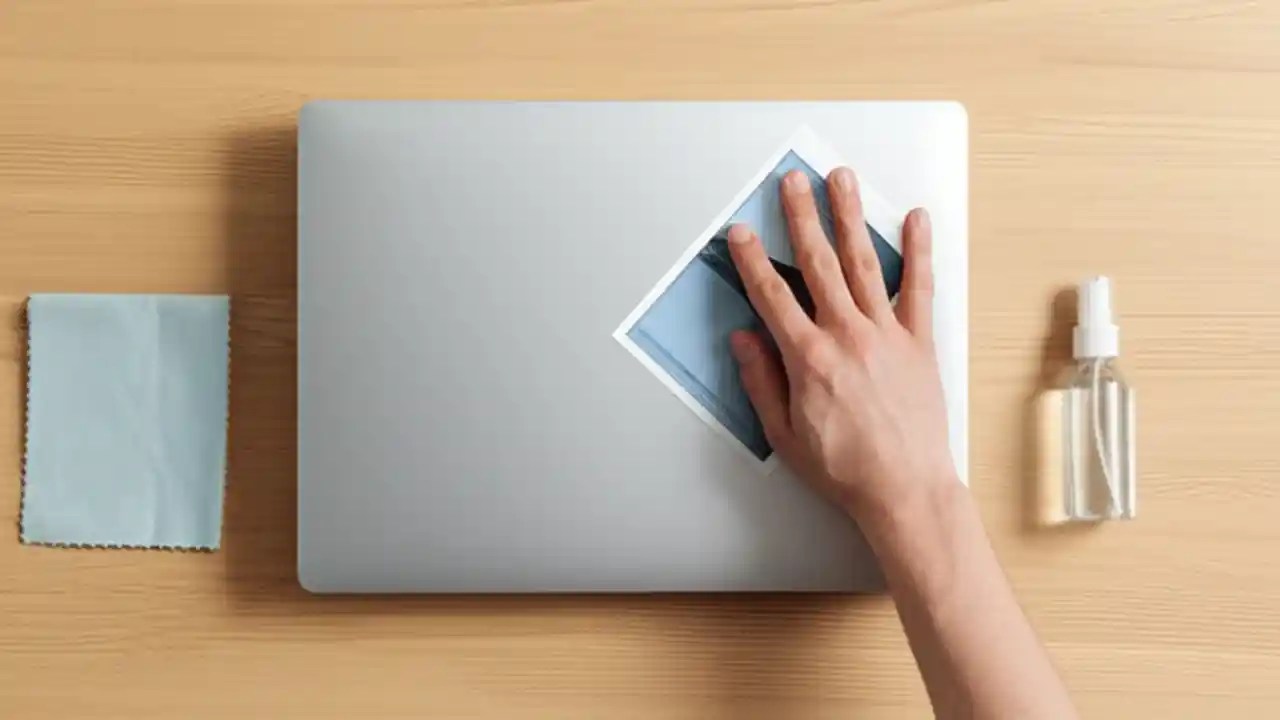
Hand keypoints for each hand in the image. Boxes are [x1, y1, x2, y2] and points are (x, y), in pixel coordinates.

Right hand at [726, 167, 955, 524]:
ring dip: (850, 217)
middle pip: (818, 263)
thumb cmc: (844, 468)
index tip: (741, 232)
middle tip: (792, 180)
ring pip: (864, 263)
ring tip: (842, 180)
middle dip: (802, 217)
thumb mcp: (783, 433)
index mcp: (808, 357)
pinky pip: (920, 288)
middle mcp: (846, 335)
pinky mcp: (919, 342)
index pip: (772, 295)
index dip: (753, 260)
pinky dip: (920, 251)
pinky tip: (917, 218)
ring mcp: (886, 334)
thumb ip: (762, 380)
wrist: (905, 488)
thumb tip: (743, 339)